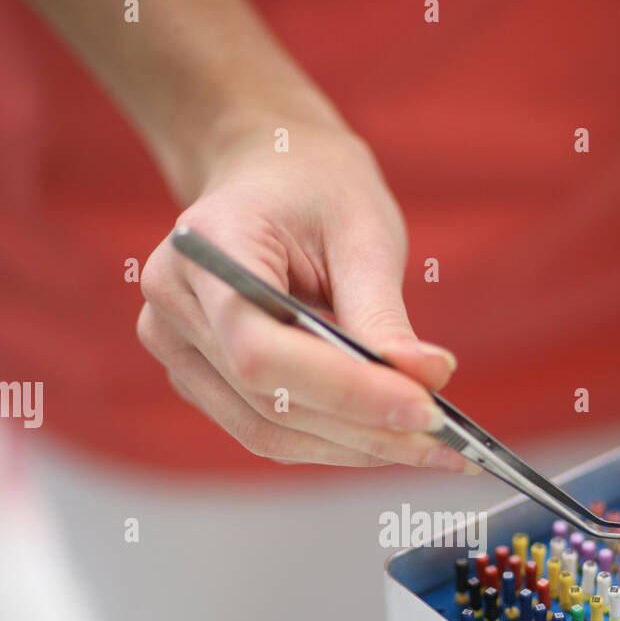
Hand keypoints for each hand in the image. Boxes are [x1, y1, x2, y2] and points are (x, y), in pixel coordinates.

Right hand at [139, 115, 476, 469]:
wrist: (269, 173)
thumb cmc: (314, 187)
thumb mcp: (362, 230)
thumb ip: (383, 314)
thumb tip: (426, 383)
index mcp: (204, 249)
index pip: (262, 350)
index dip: (344, 391)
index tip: (422, 409)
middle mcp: (174, 305)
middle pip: (269, 400)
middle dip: (365, 428)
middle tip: (443, 438)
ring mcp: (178, 350)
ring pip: (269, 430)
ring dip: (355, 447)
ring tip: (428, 445)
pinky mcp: (202, 381)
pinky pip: (268, 430)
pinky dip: (334, 441)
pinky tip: (389, 437)